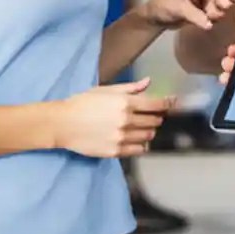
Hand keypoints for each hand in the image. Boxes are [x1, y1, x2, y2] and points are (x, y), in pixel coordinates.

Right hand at [54, 78, 175, 157]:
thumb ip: (130, 88)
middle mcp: (126, 120)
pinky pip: (139, 150)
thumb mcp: (106, 90)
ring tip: (142, 127)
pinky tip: (136, 140)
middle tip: (153, 115)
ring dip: (149, 130)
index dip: (167, 104)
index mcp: (125, 103)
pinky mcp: (115, 151)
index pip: (156, 104)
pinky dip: (141, 145)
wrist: (63, 123)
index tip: (171, 103)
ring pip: (148, 135)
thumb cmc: (83, 103)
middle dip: (156, 117)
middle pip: (154, 121)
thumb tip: (148, 82)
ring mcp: (121, 137)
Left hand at [143, 0, 234, 30]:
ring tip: (203, 17)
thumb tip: (209, 24)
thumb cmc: (164, 6)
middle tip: (213, 12)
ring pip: (220, 9)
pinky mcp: (204, 13)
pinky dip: (212, 20)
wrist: (156, 18)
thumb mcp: (178, 8)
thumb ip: (195, 16)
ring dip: (215, 15)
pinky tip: (204, 21)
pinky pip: (215, 17)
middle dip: (222, 5)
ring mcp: (205, 2)